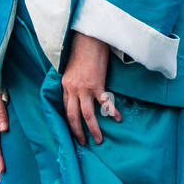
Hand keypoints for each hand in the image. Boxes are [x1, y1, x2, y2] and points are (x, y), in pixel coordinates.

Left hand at [62, 32, 120, 146]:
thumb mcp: (71, 71)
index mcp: (65, 87)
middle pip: (73, 116)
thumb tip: (77, 96)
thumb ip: (73, 85)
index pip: (65, 110)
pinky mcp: (97, 84)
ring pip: (87, 115)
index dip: (70, 123)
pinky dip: (112, 112)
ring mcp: (85, 88)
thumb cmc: (81, 53)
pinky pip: (105, 103)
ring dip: (93, 129)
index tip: (74, 132)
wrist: (89, 40)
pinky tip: (117, 118)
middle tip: (83, 143)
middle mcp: (72, 90)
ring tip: (98, 139)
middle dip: (78, 132)